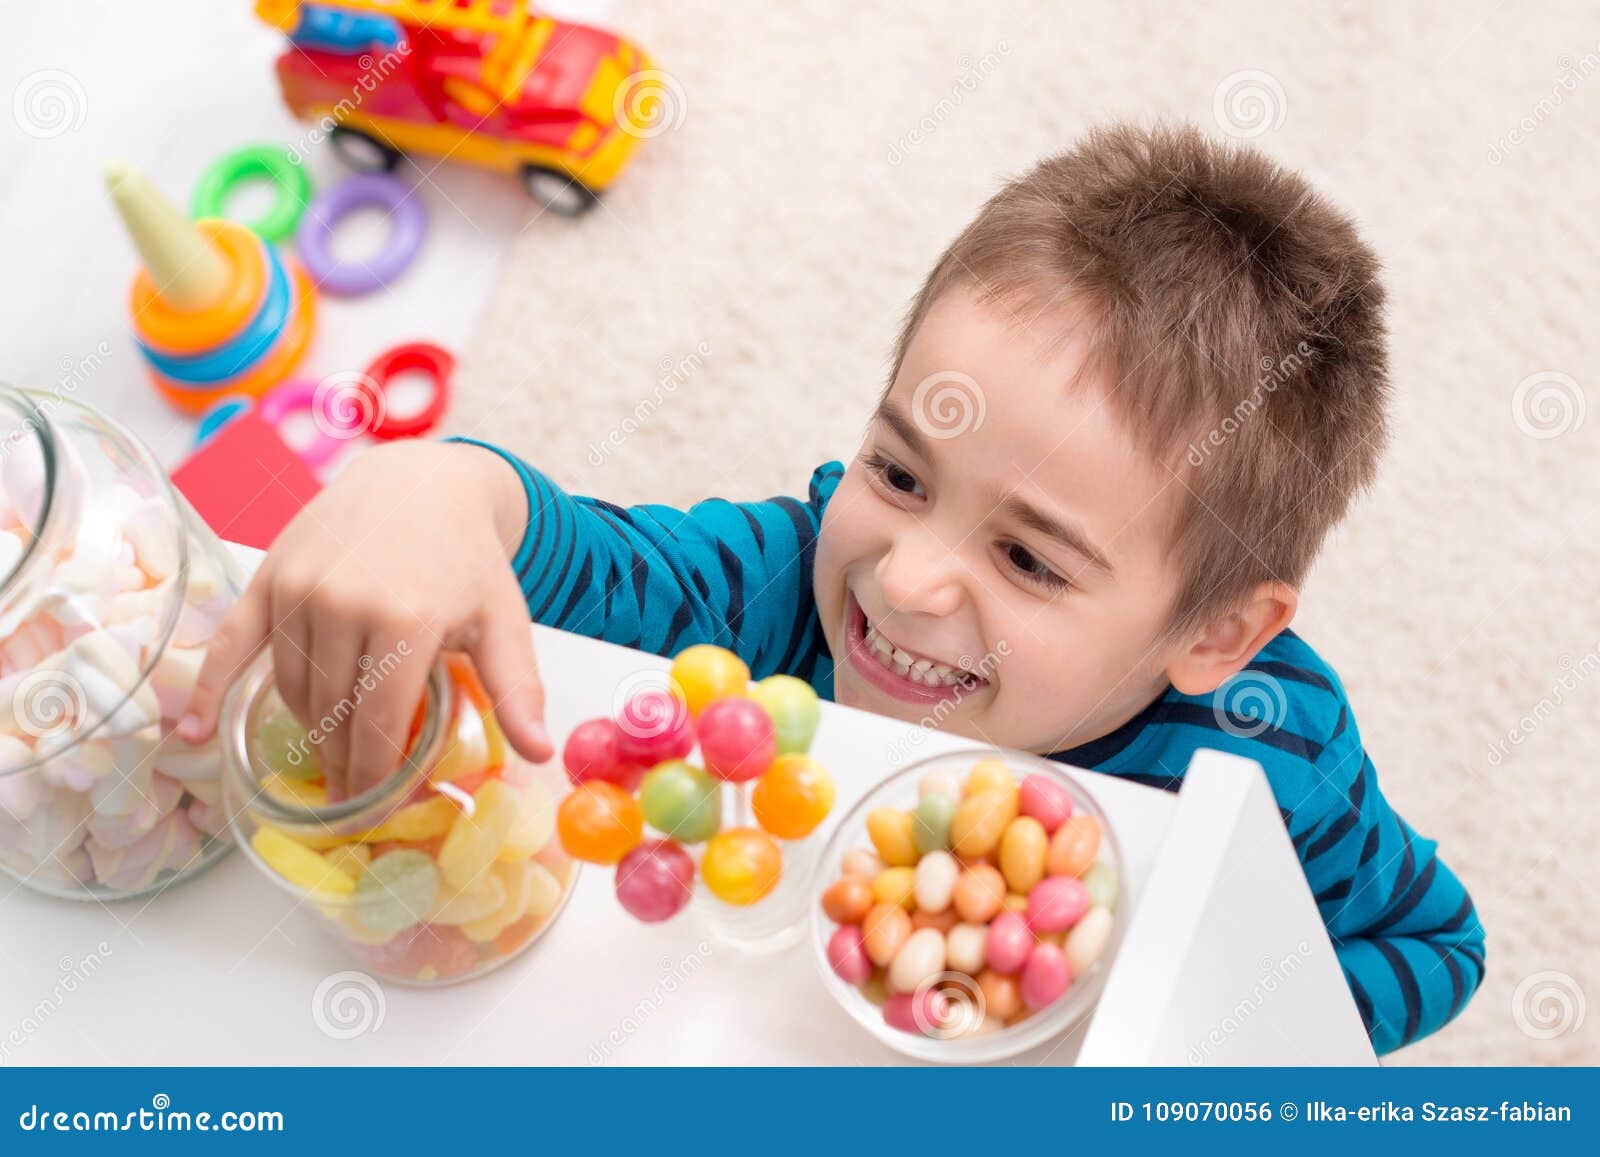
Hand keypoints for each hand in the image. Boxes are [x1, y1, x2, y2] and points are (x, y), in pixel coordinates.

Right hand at [180, 440, 549, 799]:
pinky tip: (195, 732)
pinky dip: (210, 689)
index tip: (377, 809)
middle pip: (333, 713)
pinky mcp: (268, 575)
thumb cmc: (466, 558)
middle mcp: (348, 602)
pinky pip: (231, 643)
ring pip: (292, 688)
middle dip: (343, 763)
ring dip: (308, 728)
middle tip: (353, 797)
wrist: (422, 481)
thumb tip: (541, 752)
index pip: (381, 724)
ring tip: (329, 754)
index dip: (377, 775)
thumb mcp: (504, 619)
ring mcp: (302, 588)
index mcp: (409, 619)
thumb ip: (517, 688)